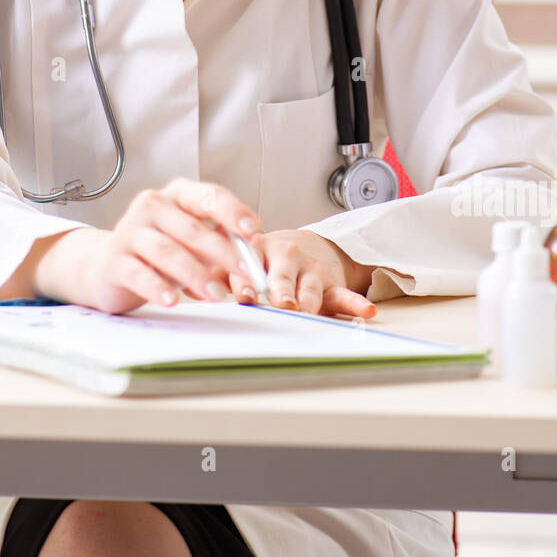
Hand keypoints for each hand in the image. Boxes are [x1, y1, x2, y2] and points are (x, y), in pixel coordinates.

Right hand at [40, 179, 263, 314]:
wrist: (107, 267)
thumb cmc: (160, 252)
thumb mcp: (192, 243)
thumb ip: (219, 245)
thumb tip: (250, 262)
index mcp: (177, 195)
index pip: (208, 196)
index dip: (232, 212)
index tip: (254, 229)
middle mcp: (151, 206)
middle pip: (191, 228)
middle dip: (221, 253)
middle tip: (243, 274)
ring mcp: (130, 231)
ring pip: (167, 252)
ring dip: (195, 274)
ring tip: (216, 295)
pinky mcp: (114, 260)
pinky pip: (139, 273)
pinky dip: (158, 287)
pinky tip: (172, 300)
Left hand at [228, 229, 376, 320]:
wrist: (302, 245)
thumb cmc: (262, 259)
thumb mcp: (237, 260)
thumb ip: (218, 272)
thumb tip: (192, 286)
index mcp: (256, 249)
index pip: (250, 265)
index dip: (246, 280)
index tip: (244, 295)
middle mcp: (284, 256)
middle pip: (281, 275)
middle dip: (279, 289)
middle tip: (279, 303)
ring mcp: (308, 269)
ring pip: (310, 287)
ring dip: (308, 299)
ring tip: (306, 310)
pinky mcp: (329, 283)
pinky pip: (341, 294)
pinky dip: (353, 302)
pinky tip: (364, 310)